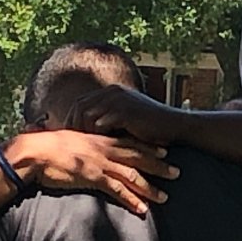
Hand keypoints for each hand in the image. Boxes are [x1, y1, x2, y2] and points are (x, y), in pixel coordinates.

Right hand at [7, 130, 178, 214]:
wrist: (33, 152)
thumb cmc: (45, 147)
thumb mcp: (67, 141)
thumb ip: (80, 145)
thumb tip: (83, 150)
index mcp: (98, 139)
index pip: (129, 142)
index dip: (149, 147)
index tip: (164, 151)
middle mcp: (103, 149)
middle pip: (138, 157)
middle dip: (159, 165)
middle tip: (177, 172)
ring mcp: (99, 163)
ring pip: (132, 174)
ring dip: (151, 186)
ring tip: (166, 197)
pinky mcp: (92, 177)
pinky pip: (117, 190)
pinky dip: (132, 200)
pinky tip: (142, 209)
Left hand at [66, 85, 188, 147]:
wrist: (174, 127)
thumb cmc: (150, 129)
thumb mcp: (125, 120)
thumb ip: (108, 120)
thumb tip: (87, 132)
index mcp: (110, 92)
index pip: (81, 103)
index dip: (72, 120)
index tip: (67, 138)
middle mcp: (112, 91)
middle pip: (79, 107)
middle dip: (72, 126)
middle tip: (69, 145)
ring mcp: (118, 99)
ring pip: (87, 114)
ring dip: (83, 132)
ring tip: (81, 148)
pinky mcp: (124, 110)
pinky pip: (100, 122)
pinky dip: (95, 135)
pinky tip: (94, 148)